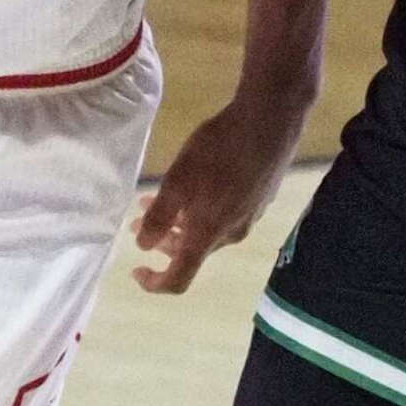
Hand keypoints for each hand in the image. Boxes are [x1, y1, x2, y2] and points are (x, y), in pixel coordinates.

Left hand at [130, 85, 312, 295]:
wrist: (270, 122)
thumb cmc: (218, 149)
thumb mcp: (178, 179)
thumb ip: (160, 216)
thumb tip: (142, 246)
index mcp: (208, 235)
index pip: (179, 279)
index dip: (154, 283)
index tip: (136, 269)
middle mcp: (230, 235)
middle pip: (192, 253)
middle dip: (162, 242)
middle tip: (138, 221)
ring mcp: (249, 218)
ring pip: (208, 232)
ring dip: (180, 224)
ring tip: (159, 199)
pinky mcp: (260, 200)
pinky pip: (225, 217)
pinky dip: (203, 210)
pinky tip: (197, 186)